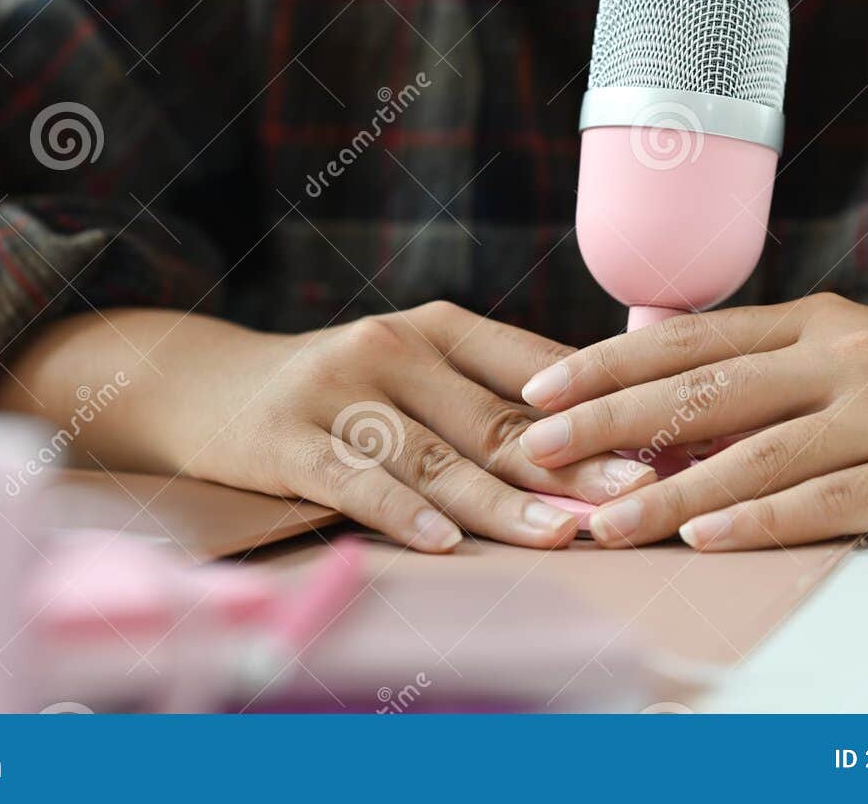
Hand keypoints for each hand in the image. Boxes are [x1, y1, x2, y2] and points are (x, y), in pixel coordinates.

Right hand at [0, 304, 654, 552]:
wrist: (206, 387)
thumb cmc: (339, 390)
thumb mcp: (413, 368)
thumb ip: (490, 394)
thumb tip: (602, 439)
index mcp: (439, 325)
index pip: (533, 370)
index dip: (598, 411)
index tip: (662, 446)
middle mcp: (393, 345)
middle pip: (494, 419)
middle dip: (570, 464)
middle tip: (636, 496)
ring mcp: (337, 388)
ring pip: (433, 456)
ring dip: (501, 500)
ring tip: (563, 531)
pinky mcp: (286, 436)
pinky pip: (353, 478)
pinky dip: (398, 512)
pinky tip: (440, 542)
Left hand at [516, 294, 867, 549]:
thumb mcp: (852, 344)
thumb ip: (767, 359)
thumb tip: (658, 379)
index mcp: (815, 321)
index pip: (689, 339)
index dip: (607, 364)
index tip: (541, 391)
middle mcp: (842, 357)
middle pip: (704, 391)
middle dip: (609, 422)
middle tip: (537, 450)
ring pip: (753, 456)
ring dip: (669, 493)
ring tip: (603, 521)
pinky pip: (823, 502)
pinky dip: (758, 521)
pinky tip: (704, 538)